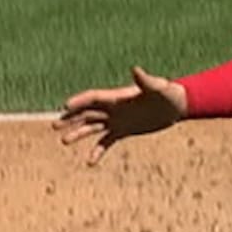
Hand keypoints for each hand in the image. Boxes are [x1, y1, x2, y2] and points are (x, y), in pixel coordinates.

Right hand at [54, 66, 186, 164]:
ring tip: (63, 141)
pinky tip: (89, 162)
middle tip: (54, 125)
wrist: (177, 106)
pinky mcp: (123, 131)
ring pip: (92, 127)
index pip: (93, 98)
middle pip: (86, 113)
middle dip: (70, 119)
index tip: (65, 107)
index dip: (79, 102)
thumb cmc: (168, 93)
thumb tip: (136, 69)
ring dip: (78, 133)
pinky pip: (106, 142)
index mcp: (117, 97)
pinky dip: (97, 151)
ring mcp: (117, 120)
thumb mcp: (157, 87)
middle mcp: (113, 109)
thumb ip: (145, 81)